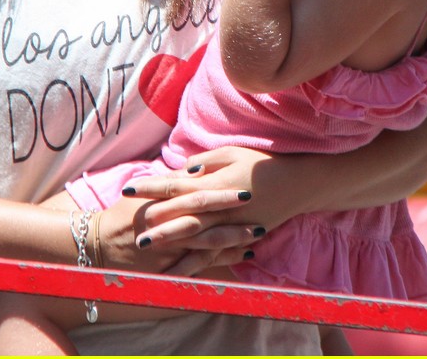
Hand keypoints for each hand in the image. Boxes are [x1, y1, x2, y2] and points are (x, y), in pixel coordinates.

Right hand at [97, 190, 259, 276]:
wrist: (97, 246)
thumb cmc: (121, 216)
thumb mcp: (143, 194)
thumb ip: (169, 182)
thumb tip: (192, 170)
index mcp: (162, 203)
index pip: (198, 196)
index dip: (224, 194)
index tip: (247, 189)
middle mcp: (168, 226)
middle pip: (209, 222)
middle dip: (236, 219)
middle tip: (263, 216)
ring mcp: (170, 250)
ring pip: (210, 245)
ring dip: (236, 240)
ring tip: (259, 234)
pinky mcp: (170, 268)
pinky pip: (202, 265)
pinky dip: (224, 260)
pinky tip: (243, 255)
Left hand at [122, 147, 312, 271]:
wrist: (297, 183)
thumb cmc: (260, 163)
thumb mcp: (232, 153)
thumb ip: (203, 163)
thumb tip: (180, 173)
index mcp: (215, 183)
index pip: (176, 186)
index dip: (151, 188)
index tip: (128, 189)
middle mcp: (221, 208)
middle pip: (184, 218)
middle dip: (158, 227)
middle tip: (134, 237)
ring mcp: (232, 226)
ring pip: (197, 241)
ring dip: (173, 248)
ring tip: (150, 254)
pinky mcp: (241, 239)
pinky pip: (215, 255)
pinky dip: (196, 265)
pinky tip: (179, 273)